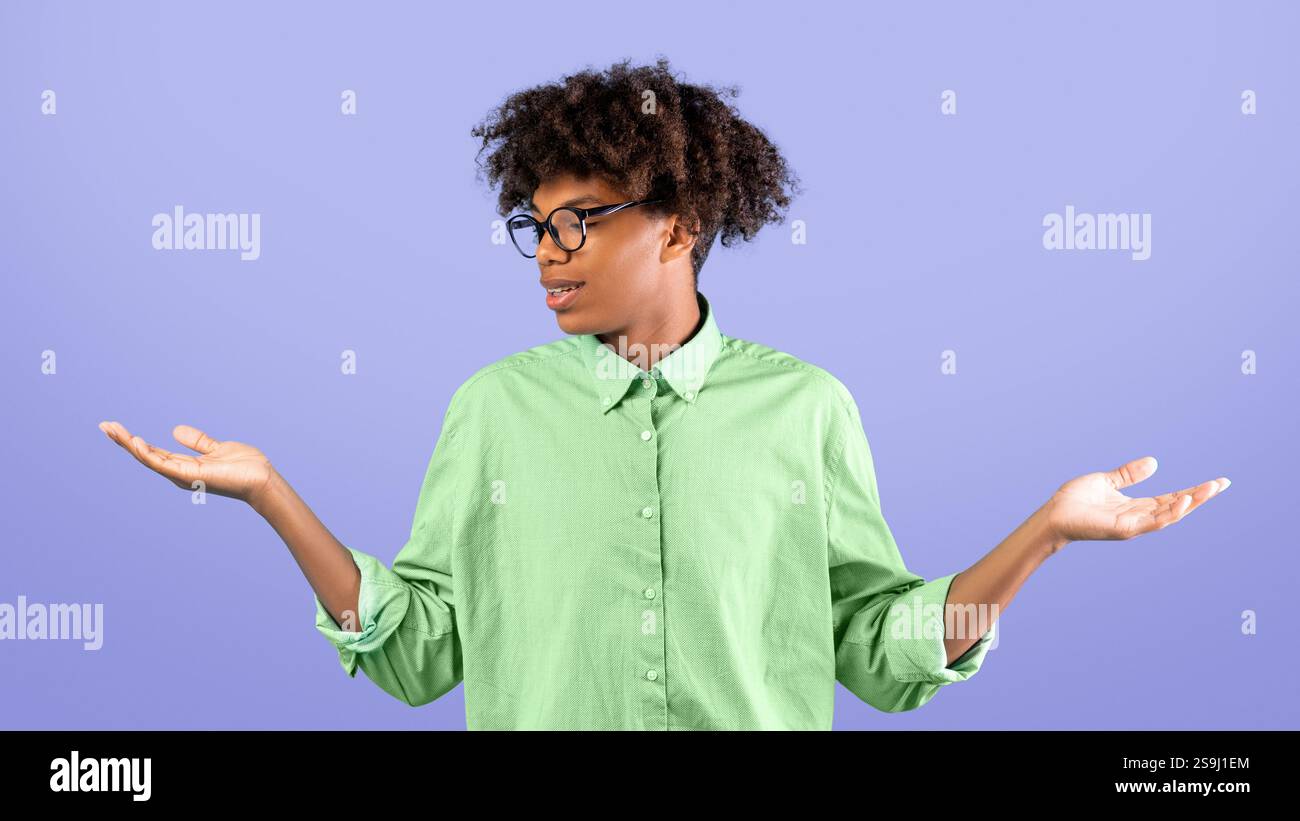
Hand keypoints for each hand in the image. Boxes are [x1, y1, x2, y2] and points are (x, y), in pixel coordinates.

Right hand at [98, 420, 276, 505]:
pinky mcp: (190, 476)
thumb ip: (197, 441)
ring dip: (129, 445)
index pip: (153, 452)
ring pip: (148, 459)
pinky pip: (163, 464)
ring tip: (112, 430)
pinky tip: (135, 441)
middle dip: (124, 442)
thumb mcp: (216, 447)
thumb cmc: (244, 466)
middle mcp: (179, 473)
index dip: (134, 441)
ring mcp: (183, 476)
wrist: (262, 478)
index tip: (116, 427)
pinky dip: (147, 454)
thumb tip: (175, 429)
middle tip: (104, 426)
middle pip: (145, 456)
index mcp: (185, 466)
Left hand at [1044, 456, 1228, 544]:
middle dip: (1200, 497)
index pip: (1171, 498)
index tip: (1215, 482)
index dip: (1192, 491)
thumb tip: (1155, 462)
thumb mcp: (1107, 481)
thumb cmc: (1075, 500)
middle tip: (1222, 484)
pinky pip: (1152, 522)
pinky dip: (1169, 513)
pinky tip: (1183, 501)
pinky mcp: (1124, 529)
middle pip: (1176, 507)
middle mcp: (1139, 517)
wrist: (1053, 515)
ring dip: (1191, 503)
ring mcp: (1133, 525)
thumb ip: (1129, 474)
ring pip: (1170, 515)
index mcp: (1136, 506)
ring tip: (1211, 489)